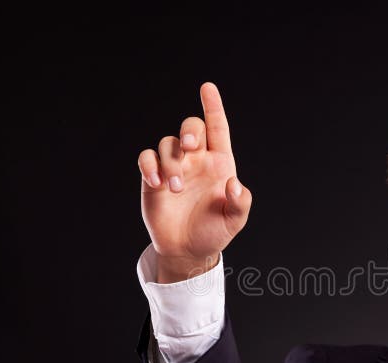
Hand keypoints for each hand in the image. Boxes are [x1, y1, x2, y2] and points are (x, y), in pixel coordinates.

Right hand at [138, 82, 251, 281]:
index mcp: (219, 164)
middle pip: (191, 128)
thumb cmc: (213, 232)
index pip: (217, 128)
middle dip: (189, 130)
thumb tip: (233, 183)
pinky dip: (149, 164)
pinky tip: (157, 181)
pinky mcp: (153, 178)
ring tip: (174, 188)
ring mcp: (174, 167)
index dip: (213, 107)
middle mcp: (196, 161)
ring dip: (171, 162)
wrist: (187, 250)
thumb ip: (240, 202)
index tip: (207, 88)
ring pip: (168, 144)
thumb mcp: (234, 221)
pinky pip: (147, 159)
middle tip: (190, 147)